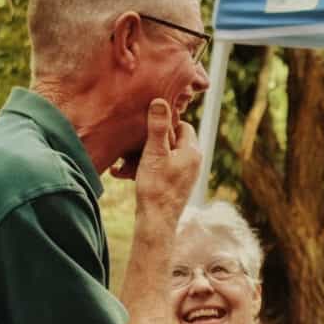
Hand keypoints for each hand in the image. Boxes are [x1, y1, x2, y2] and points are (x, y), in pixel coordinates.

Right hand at [111, 98, 201, 213]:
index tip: (147, 129)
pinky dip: (149, 168)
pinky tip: (131, 174)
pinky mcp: (178, 185)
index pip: (181, 125)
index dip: (164, 124)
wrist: (156, 221)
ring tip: (129, 162)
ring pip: (165, 155)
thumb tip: (160, 101)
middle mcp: (194, 162)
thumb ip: (157, 127)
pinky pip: (163, 168)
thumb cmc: (156, 187)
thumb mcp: (154, 153)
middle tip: (137, 146)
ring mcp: (187, 175)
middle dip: (153, 141)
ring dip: (147, 156)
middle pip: (173, 140)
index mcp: (192, 151)